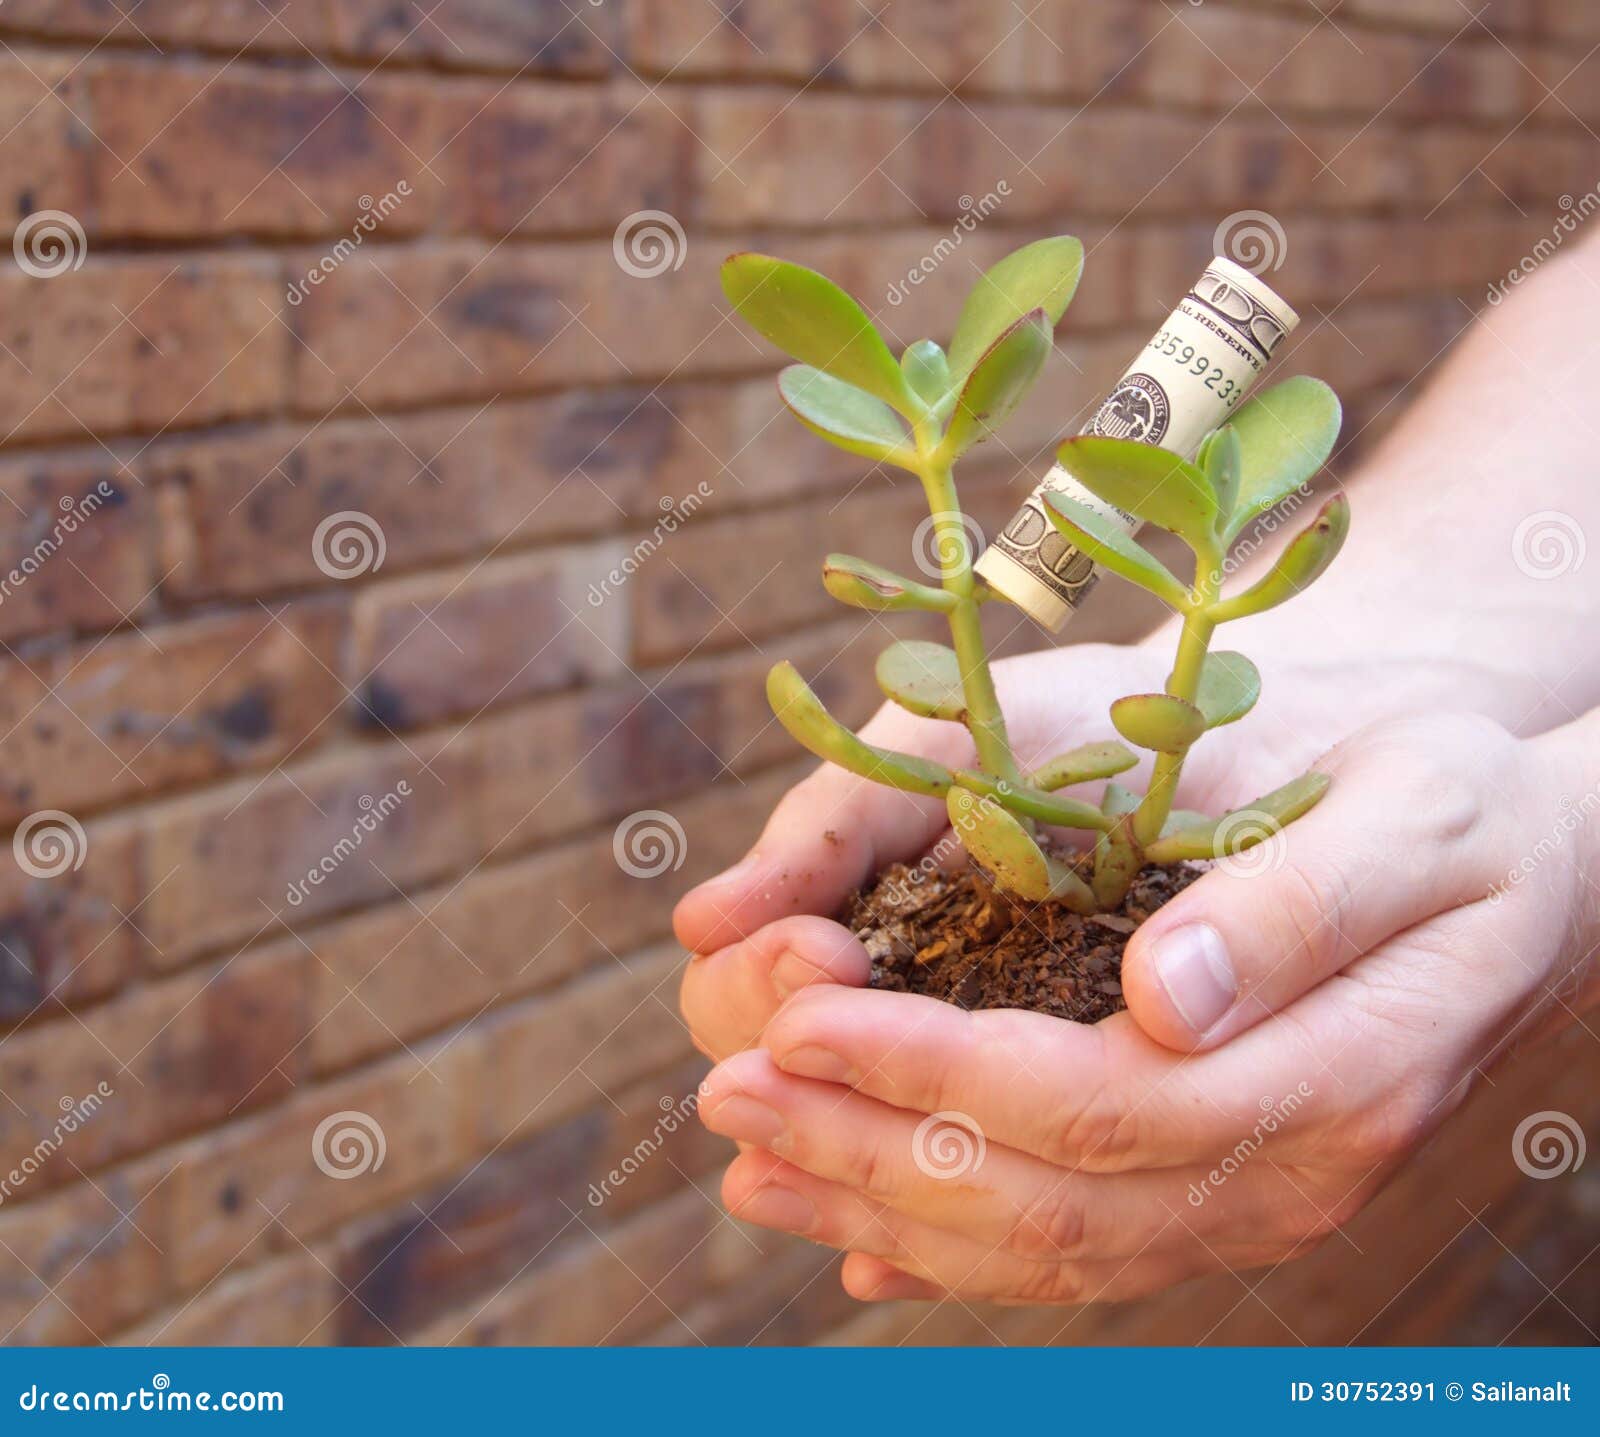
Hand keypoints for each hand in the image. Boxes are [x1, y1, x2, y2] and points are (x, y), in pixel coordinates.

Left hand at [689, 711, 1599, 1302]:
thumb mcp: (1412, 816)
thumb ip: (1298, 906)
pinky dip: (949, 1241)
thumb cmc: (1460, 808)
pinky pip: (1074, 1246)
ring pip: (1046, 1247)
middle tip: (727, 1090)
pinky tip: (854, 1227)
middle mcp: (1291, 1169)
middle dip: (869, 1146)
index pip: (1096, 1105)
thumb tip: (1165, 996)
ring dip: (882, 1207)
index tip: (797, 1019)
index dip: (931, 1072)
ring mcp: (1256, 1200)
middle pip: (1049, 1200)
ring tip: (751, 1158)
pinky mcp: (1220, 1190)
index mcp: (1334, 1073)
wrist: (1523, 867)